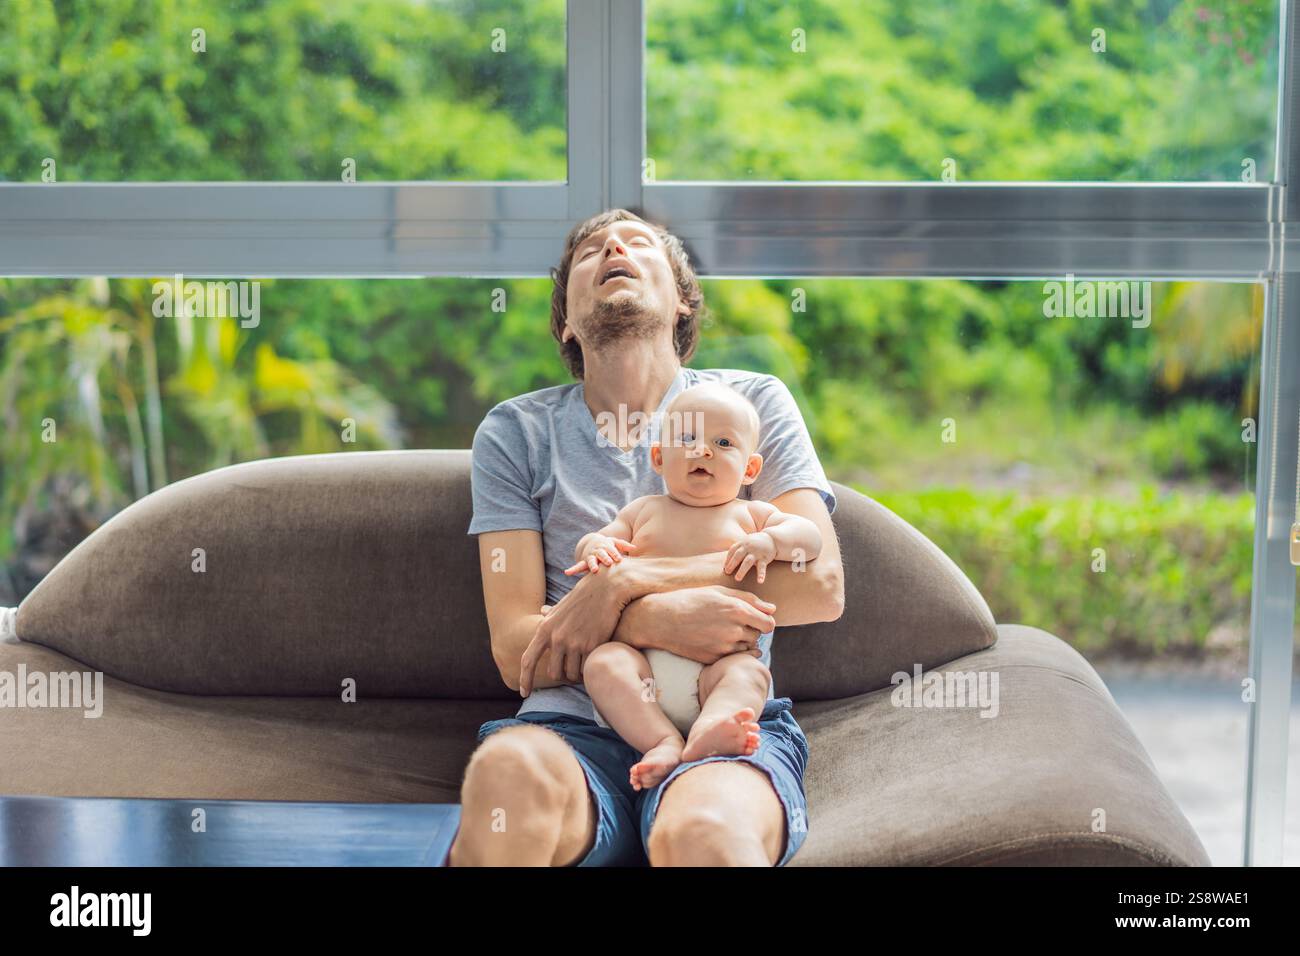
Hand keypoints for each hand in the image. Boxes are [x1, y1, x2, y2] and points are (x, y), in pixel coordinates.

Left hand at [519, 565, 629, 696]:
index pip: (528, 660)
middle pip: (554, 673)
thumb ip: (550, 615)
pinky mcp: (592, 646)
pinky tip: (593, 659)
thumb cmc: (584, 596)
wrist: (606, 588)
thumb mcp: (562, 605)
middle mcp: (557, 638)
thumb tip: (541, 612)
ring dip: (578, 674)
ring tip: (584, 663)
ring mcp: (574, 643)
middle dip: (562, 675)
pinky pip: (587, 668)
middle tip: (570, 671)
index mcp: (545, 629)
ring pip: (572, 674)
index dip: (525, 679)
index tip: (524, 693)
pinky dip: (589, 668)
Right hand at [563, 535, 636, 575]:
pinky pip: (578, 566)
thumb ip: (624, 545)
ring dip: (592, 565)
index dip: (615, 554)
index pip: (612, 550)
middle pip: (602, 554)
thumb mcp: (615, 543)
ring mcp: (590, 557)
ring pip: (591, 561)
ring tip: (594, 570)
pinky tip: (567, 572)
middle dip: (605, 558)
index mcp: (606, 547)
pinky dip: (572, 569)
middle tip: (609, 563)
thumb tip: (635, 547)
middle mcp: (598, 551)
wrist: (592, 541)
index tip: (619, 559)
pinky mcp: (584, 563)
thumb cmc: (608, 545)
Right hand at [622, 585, 776, 665]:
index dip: (764, 621)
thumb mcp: (719, 592)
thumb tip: (773, 609)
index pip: (769, 624)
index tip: (755, 619)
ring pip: (746, 648)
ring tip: (721, 630)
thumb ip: (749, 600)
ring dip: (740, 641)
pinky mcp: (714, 658)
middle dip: (750, 630)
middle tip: (732, 622)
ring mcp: (723, 647)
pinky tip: (714, 639)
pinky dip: (729, 650)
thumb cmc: (690, 600)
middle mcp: (734, 630)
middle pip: (758, 636)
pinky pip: (732, 657)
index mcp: (737, 610)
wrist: (661, 620)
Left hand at [723, 531, 777, 582]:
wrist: (771, 539)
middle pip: (738, 556)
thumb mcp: (744, 543)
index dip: (727, 560)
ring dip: (742, 570)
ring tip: (737, 579)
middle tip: (727, 573)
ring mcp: (756, 553)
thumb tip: (724, 565)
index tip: (724, 568)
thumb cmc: (754, 544)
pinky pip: (762, 567)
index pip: (732, 551)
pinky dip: (761, 575)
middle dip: (732, 564)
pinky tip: (760, 581)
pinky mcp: (764, 558)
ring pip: (748, 561)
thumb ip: (736, 551)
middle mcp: (748, 547)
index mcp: (742, 544)